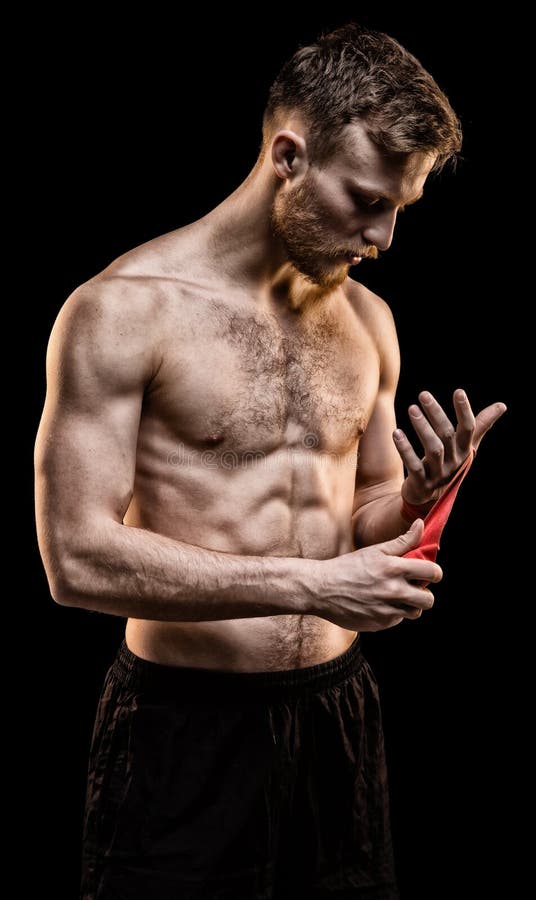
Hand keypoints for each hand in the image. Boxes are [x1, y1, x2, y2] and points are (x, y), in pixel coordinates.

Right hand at [313, 520, 442, 631]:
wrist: (321, 589)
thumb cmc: (348, 567)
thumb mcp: (375, 550)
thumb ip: (403, 541)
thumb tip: (421, 524)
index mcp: (393, 568)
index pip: (433, 572)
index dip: (434, 572)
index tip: (429, 573)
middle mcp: (392, 591)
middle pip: (428, 599)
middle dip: (424, 593)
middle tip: (413, 587)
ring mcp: (386, 610)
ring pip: (415, 612)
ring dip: (410, 604)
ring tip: (396, 596)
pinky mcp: (379, 624)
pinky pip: (397, 620)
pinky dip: (392, 613)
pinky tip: (379, 604)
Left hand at [394, 389, 506, 505]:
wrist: (431, 498)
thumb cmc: (451, 464)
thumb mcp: (467, 446)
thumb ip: (481, 425)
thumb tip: (502, 405)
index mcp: (465, 450)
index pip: (469, 428)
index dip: (464, 411)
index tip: (459, 392)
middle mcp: (454, 461)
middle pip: (447, 435)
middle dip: (436, 414)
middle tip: (423, 394)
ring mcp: (439, 473)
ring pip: (433, 449)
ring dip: (422, 428)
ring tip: (412, 408)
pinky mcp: (422, 483)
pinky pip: (414, 465)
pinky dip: (405, 449)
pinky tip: (396, 433)